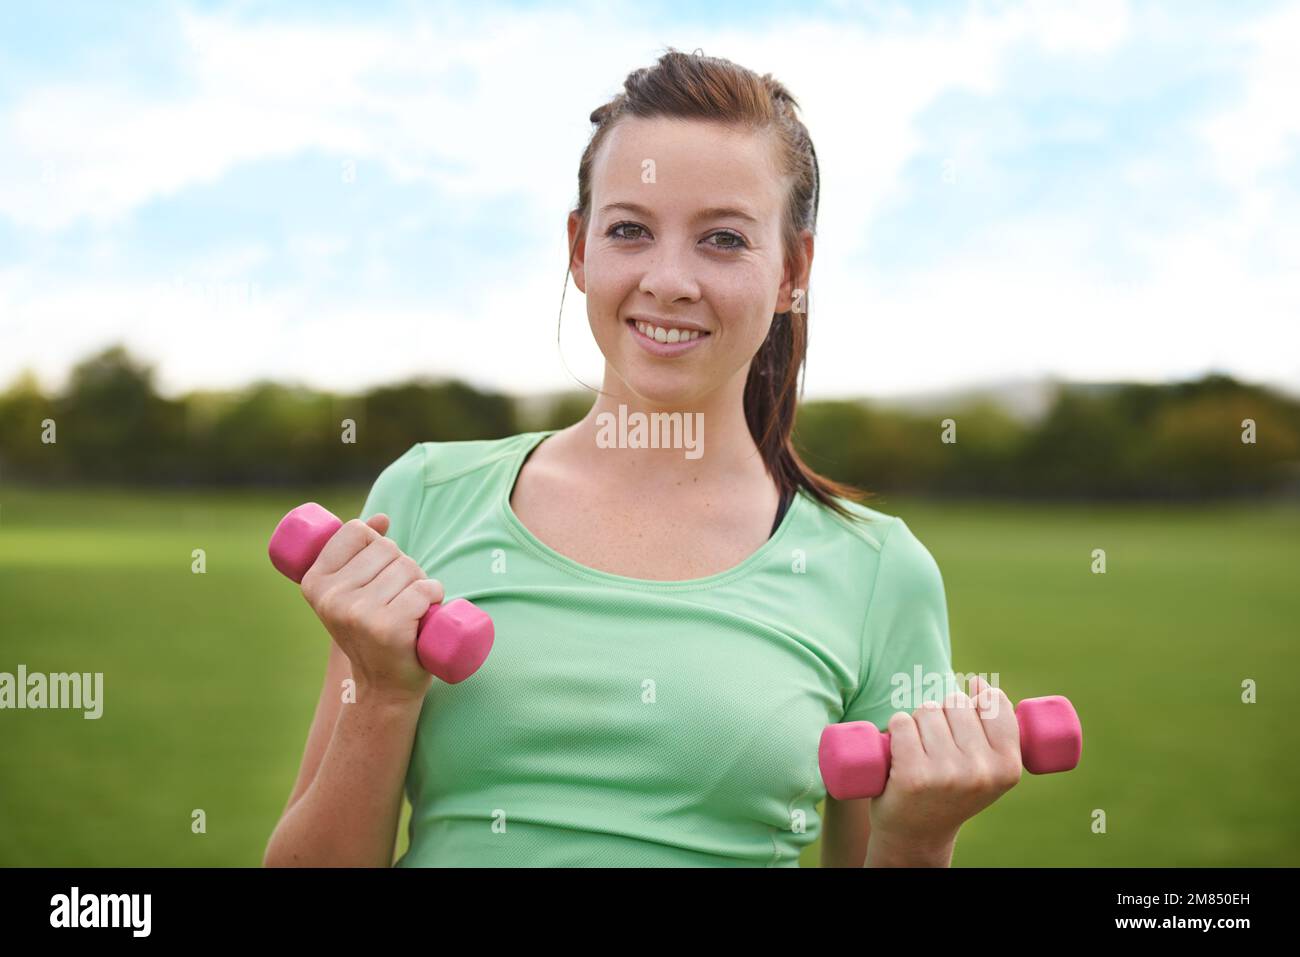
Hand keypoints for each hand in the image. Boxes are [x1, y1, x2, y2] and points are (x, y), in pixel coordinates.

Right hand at [299, 513, 441, 704]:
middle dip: (402, 567)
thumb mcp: (351, 593)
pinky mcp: (389, 628)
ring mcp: (360, 613)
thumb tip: (382, 518)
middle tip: (396, 599)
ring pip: (409, 567)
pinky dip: (435, 595)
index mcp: (314, 583)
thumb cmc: (371, 634)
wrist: (383, 688)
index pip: (356, 531)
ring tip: (409, 610)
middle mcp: (332, 598)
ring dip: (420, 583)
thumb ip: (358, 554)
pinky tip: (426, 614)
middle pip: (388, 548)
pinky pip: (424, 589)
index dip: (376, 544)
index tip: (375, 572)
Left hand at [867, 675, 1022, 849]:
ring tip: (920, 750)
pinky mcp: (913, 775)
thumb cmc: (952, 789)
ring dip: (918, 721)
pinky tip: (899, 752)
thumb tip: (978, 682)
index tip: (966, 722)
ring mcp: (947, 774)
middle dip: (943, 713)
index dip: (976, 700)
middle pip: (956, 701)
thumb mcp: (987, 766)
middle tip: (938, 746)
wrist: (918, 833)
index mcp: (1008, 767)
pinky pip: (901, 721)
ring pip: (928, 709)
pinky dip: (896, 728)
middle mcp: (981, 771)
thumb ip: (994, 728)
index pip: (994, 701)